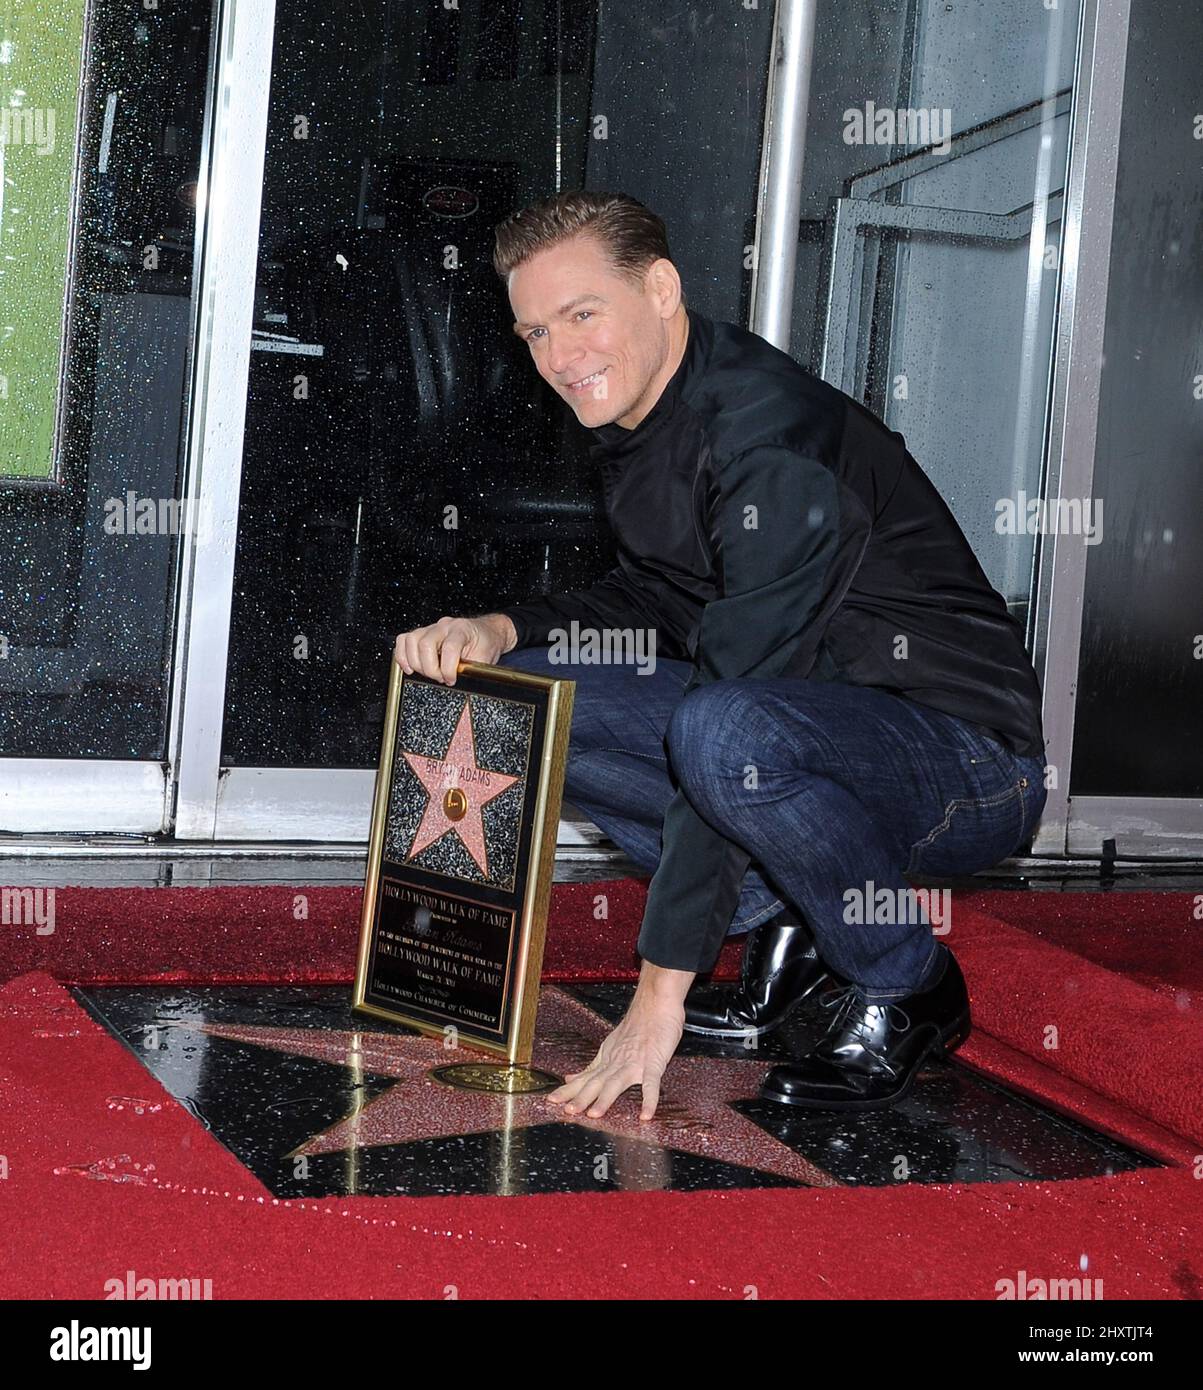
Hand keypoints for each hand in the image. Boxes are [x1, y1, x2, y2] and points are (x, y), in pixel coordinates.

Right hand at [393, 614, 515, 685]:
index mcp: (463, 630)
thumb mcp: (485, 659)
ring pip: (411, 640)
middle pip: (425, 644)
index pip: (449, 647)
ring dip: (415, 663)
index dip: (448, 668)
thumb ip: (472, 671)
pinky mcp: (422, 633)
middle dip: (430, 668)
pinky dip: (403, 656)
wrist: (486, 632)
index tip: (450, 680)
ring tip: (427, 674)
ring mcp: (432, 627)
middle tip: (440, 678)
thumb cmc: (486, 644)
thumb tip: (461, 685)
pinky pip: (404, 640)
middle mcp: (445, 625)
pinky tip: (410, 667)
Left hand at [546, 989, 684, 1121]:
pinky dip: (649, 1100)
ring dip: (605, 1099)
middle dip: (581, 1097)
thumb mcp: (611, 1045)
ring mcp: (635, 1062)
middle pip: (596, 1082)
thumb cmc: (639, 1023)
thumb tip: (570, 1078)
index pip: (585, 1078)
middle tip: (567, 1111)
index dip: (569, 1090)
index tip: (552, 1100)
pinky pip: (651, 1084)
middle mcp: (617, 1061)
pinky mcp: (654, 1062)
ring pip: (617, 1083)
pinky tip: (646, 1115)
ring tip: (594, 1115)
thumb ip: (593, 1066)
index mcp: (607, 1058)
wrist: (656, 1002)